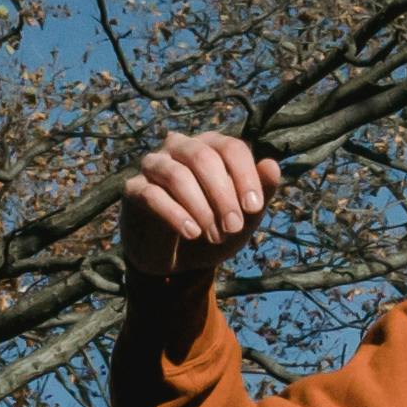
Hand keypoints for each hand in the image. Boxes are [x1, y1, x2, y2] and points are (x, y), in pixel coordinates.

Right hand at [119, 128, 276, 278]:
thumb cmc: (213, 228)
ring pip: (177, 175)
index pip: (230, 147)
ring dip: (201, 208)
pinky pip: (153, 195)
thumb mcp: (243, 218)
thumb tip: (272, 165)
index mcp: (210, 146)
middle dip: (223, 195)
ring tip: (214, 236)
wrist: (176, 260)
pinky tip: (192, 233)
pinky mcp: (134, 189)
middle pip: (203, 158)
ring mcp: (154, 165)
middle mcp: (180, 147)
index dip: (245, 176)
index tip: (254, 209)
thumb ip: (260, 193)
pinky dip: (176, 215)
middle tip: (233, 228)